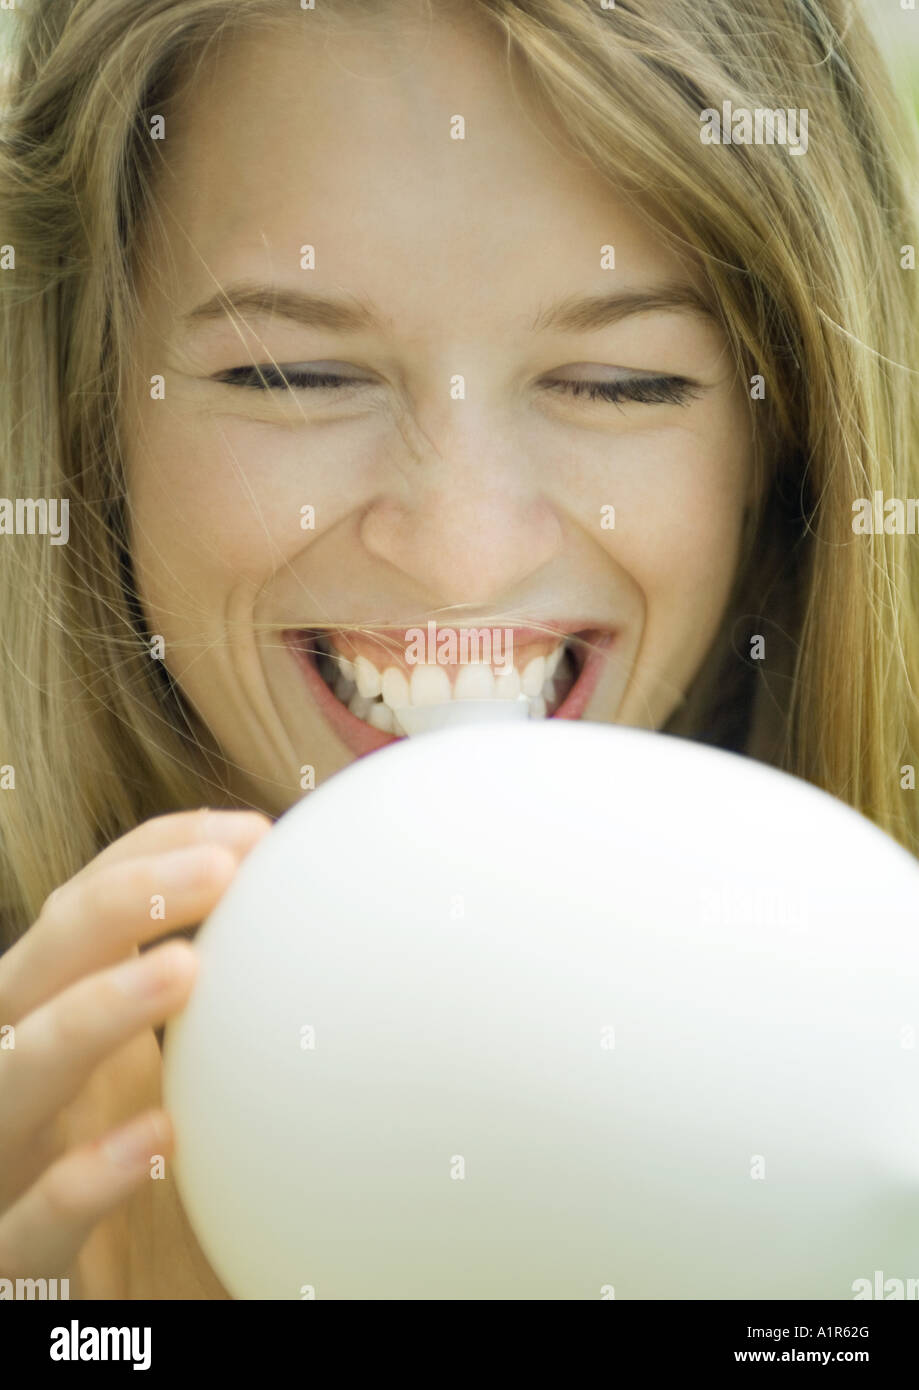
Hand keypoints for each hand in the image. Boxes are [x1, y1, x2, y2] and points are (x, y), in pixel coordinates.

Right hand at [0, 809, 270, 1296]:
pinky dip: (82, 1178)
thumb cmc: (150, 1191)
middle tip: (222, 869)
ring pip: (14, 1071)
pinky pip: (27, 1221)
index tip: (253, 832)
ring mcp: (4, 1161)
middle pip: (37, 965)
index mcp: (55, 1020)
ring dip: (92, 1012)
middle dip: (120, 902)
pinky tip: (157, 1138)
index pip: (85, 908)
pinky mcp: (10, 1260)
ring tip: (184, 969)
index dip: (153, 853)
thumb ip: (229, 1011)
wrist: (116, 1309)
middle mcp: (19, 1077)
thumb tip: (340, 929)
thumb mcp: (188, 1080)